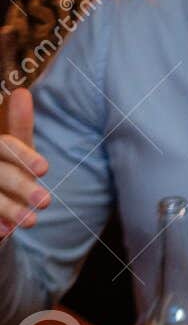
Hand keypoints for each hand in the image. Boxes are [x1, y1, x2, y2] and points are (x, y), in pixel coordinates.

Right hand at [0, 88, 49, 240]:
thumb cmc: (2, 169)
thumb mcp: (13, 149)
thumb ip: (17, 126)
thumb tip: (21, 92)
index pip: (4, 145)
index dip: (23, 156)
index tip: (45, 169)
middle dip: (21, 186)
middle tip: (46, 201)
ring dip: (8, 208)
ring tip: (32, 222)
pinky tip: (6, 232)